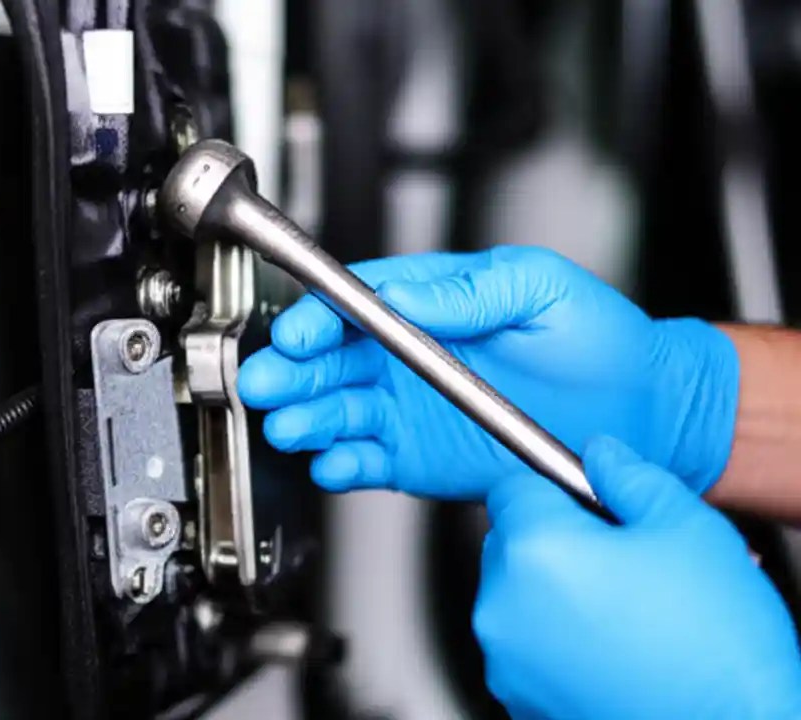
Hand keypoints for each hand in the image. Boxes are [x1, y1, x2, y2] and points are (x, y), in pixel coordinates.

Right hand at [237, 245, 738, 499]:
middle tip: (268, 382)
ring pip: (336, 410)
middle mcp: (407, 355)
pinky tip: (330, 462)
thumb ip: (469, 290)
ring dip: (306, 418)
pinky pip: (364, 460)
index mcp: (429, 302)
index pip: (356, 303)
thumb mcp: (542, 287)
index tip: (303, 333)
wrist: (639, 412)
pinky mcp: (414, 456)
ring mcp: (407, 407)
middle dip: (291, 370)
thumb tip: (403, 295)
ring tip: (292, 427)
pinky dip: (340, 464)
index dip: (320, 317)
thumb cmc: (600, 338)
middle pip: (329, 358)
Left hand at [475, 437, 800, 719]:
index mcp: (534, 549)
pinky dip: (562, 642)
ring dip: (562, 593)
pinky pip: (530, 648)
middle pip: (513, 542)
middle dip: (562, 540)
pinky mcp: (518, 699)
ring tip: (634, 610)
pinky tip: (620, 647)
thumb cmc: (717, 650)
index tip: (590, 500)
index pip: (513, 486)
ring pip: (522, 597)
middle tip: (628, 558)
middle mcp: (501, 606)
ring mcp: (506, 660)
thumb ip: (630, 478)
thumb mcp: (688, 530)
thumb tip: (601, 455)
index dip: (556, 487)